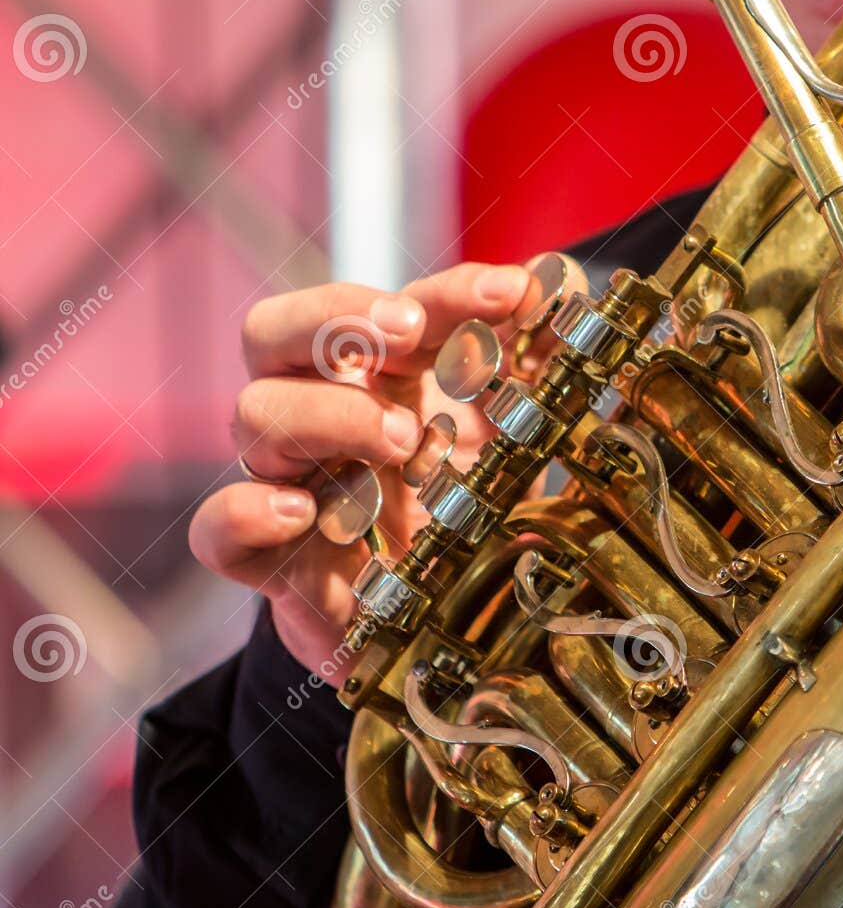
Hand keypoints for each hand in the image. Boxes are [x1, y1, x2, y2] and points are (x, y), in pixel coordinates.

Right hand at [189, 258, 582, 680]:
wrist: (451, 629)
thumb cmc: (474, 512)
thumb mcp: (521, 433)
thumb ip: (539, 355)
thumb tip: (559, 278)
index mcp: (380, 377)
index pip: (385, 309)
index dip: (444, 292)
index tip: (507, 293)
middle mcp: (321, 417)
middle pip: (274, 331)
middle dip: (337, 316)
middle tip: (408, 332)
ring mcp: (290, 484)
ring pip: (256, 414)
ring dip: (329, 412)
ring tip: (404, 440)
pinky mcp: (276, 563)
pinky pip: (218, 530)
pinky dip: (247, 512)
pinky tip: (300, 511)